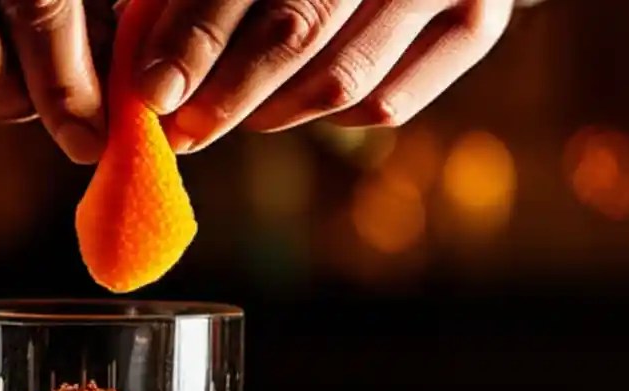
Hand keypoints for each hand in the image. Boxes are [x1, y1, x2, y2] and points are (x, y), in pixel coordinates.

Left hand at [131, 0, 518, 152]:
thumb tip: (148, 51)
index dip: (195, 35)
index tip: (152, 89)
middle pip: (297, 29)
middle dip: (224, 92)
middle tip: (179, 129)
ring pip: (341, 81)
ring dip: (269, 112)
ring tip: (222, 117)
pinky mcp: (479, 24)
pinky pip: (387, 103)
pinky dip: (329, 119)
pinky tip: (292, 104)